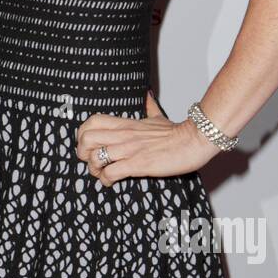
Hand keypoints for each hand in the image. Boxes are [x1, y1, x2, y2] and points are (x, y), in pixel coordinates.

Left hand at [75, 91, 215, 186]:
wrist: (195, 140)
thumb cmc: (178, 133)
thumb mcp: (158, 117)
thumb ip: (149, 107)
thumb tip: (147, 95)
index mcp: (126, 124)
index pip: (92, 121)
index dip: (82, 134)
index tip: (88, 145)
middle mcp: (124, 135)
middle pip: (86, 139)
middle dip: (82, 154)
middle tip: (91, 162)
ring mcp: (130, 149)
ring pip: (94, 157)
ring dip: (93, 169)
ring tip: (101, 174)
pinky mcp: (138, 164)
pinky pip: (111, 172)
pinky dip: (106, 180)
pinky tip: (112, 182)